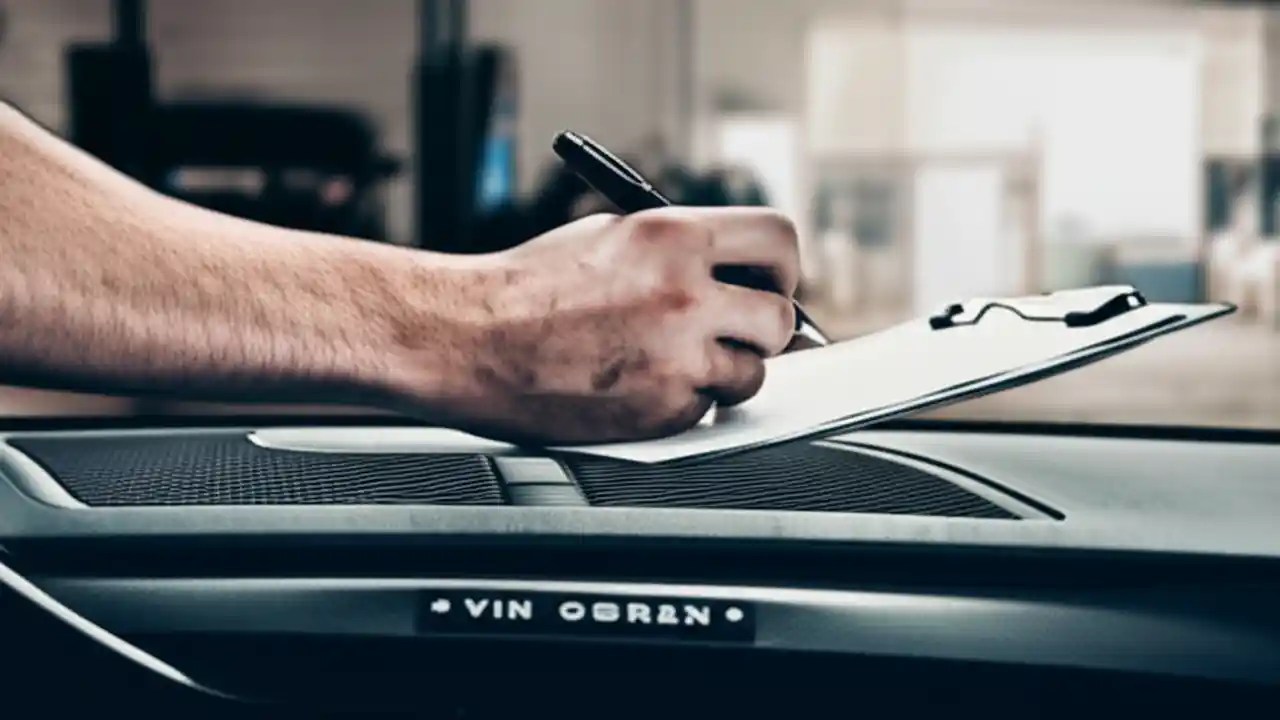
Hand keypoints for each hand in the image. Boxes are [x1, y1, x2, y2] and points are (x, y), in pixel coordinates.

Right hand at [399, 207, 798, 444]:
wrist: (469, 338)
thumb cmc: (527, 288)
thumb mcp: (612, 235)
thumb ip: (681, 249)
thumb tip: (734, 270)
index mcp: (674, 236)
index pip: (779, 241)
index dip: (782, 268)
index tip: (772, 283)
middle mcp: (685, 295)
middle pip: (780, 318)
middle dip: (760, 329)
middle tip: (731, 332)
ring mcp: (676, 357)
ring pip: (749, 374)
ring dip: (722, 373)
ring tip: (671, 361)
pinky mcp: (660, 410)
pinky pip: (702, 411)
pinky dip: (680, 404)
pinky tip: (638, 385)